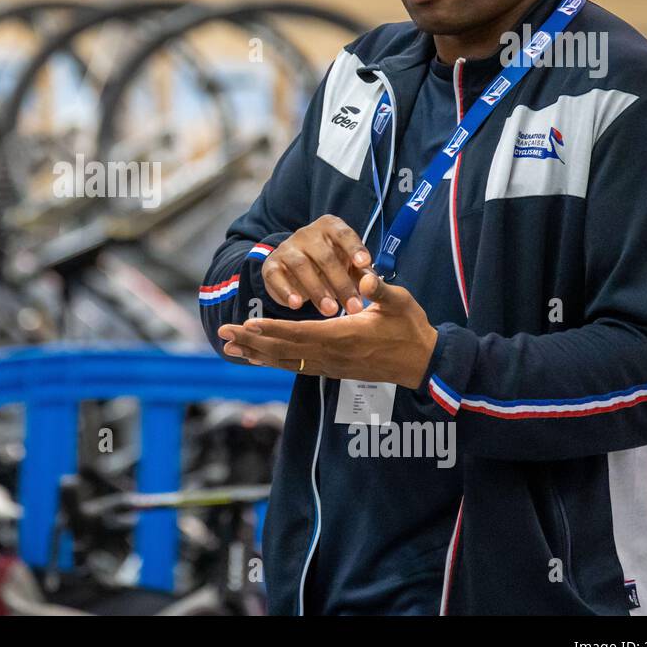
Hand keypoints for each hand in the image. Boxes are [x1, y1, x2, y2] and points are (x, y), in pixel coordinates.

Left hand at [217, 270, 438, 387]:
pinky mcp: (331, 369)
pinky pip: (295, 366)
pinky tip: (256, 358)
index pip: (301, 333)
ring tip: (230, 346)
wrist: (423, 363)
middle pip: (284, 350)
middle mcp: (332, 354)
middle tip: (224, 333)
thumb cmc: (410, 329)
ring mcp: (330, 365)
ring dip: (256, 353)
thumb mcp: (401, 303)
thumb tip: (367, 277)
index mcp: (344, 336)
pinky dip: (273, 361)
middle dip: (252, 341)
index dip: (273, 329)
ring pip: (286, 361)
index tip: (248, 324)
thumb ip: (382, 290)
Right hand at [262, 214, 372, 314]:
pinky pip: (276, 276)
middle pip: (325, 256)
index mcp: (329, 227)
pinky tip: (297, 305)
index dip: (354, 248)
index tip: (364, 264)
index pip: (343, 234)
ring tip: (330, 311)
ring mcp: (287, 248)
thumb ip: (362, 273)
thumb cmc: (330, 266)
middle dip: (341, 283)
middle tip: (355, 307)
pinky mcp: (270, 265)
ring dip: (317, 290)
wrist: (293, 269)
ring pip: (301, 266)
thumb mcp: (348, 266)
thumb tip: (373, 284)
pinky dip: (286, 291)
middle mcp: (307, 233)